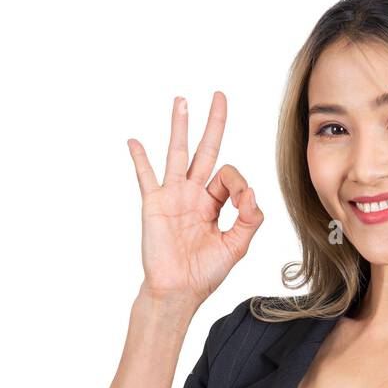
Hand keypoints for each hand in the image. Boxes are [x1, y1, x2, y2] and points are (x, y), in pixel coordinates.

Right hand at [127, 92, 263, 324]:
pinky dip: (140, 159)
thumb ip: (250, 220)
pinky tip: (135, 141)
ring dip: (180, 126)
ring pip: (178, 153)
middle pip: (205, 150)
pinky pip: (146, 176)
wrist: (177, 291)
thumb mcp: (236, 247)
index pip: (229, 176)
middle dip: (214, 123)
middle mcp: (193, 195)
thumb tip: (252, 192)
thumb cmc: (204, 274)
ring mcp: (173, 196)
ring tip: (182, 101)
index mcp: (213, 204)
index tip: (243, 202)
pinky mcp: (154, 204)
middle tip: (220, 96)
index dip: (240, 185)